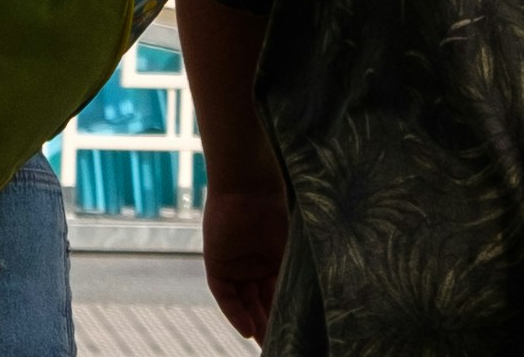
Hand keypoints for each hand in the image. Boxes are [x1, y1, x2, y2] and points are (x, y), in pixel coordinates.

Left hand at [201, 176, 287, 342]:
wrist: (248, 183)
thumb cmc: (275, 208)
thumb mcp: (288, 248)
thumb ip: (291, 274)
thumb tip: (306, 304)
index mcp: (273, 256)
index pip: (277, 292)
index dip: (283, 313)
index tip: (294, 333)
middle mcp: (253, 261)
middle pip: (260, 301)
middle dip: (269, 323)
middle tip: (280, 344)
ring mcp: (235, 262)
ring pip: (244, 301)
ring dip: (254, 323)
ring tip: (266, 342)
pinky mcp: (217, 262)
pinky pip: (225, 295)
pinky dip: (236, 313)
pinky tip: (248, 329)